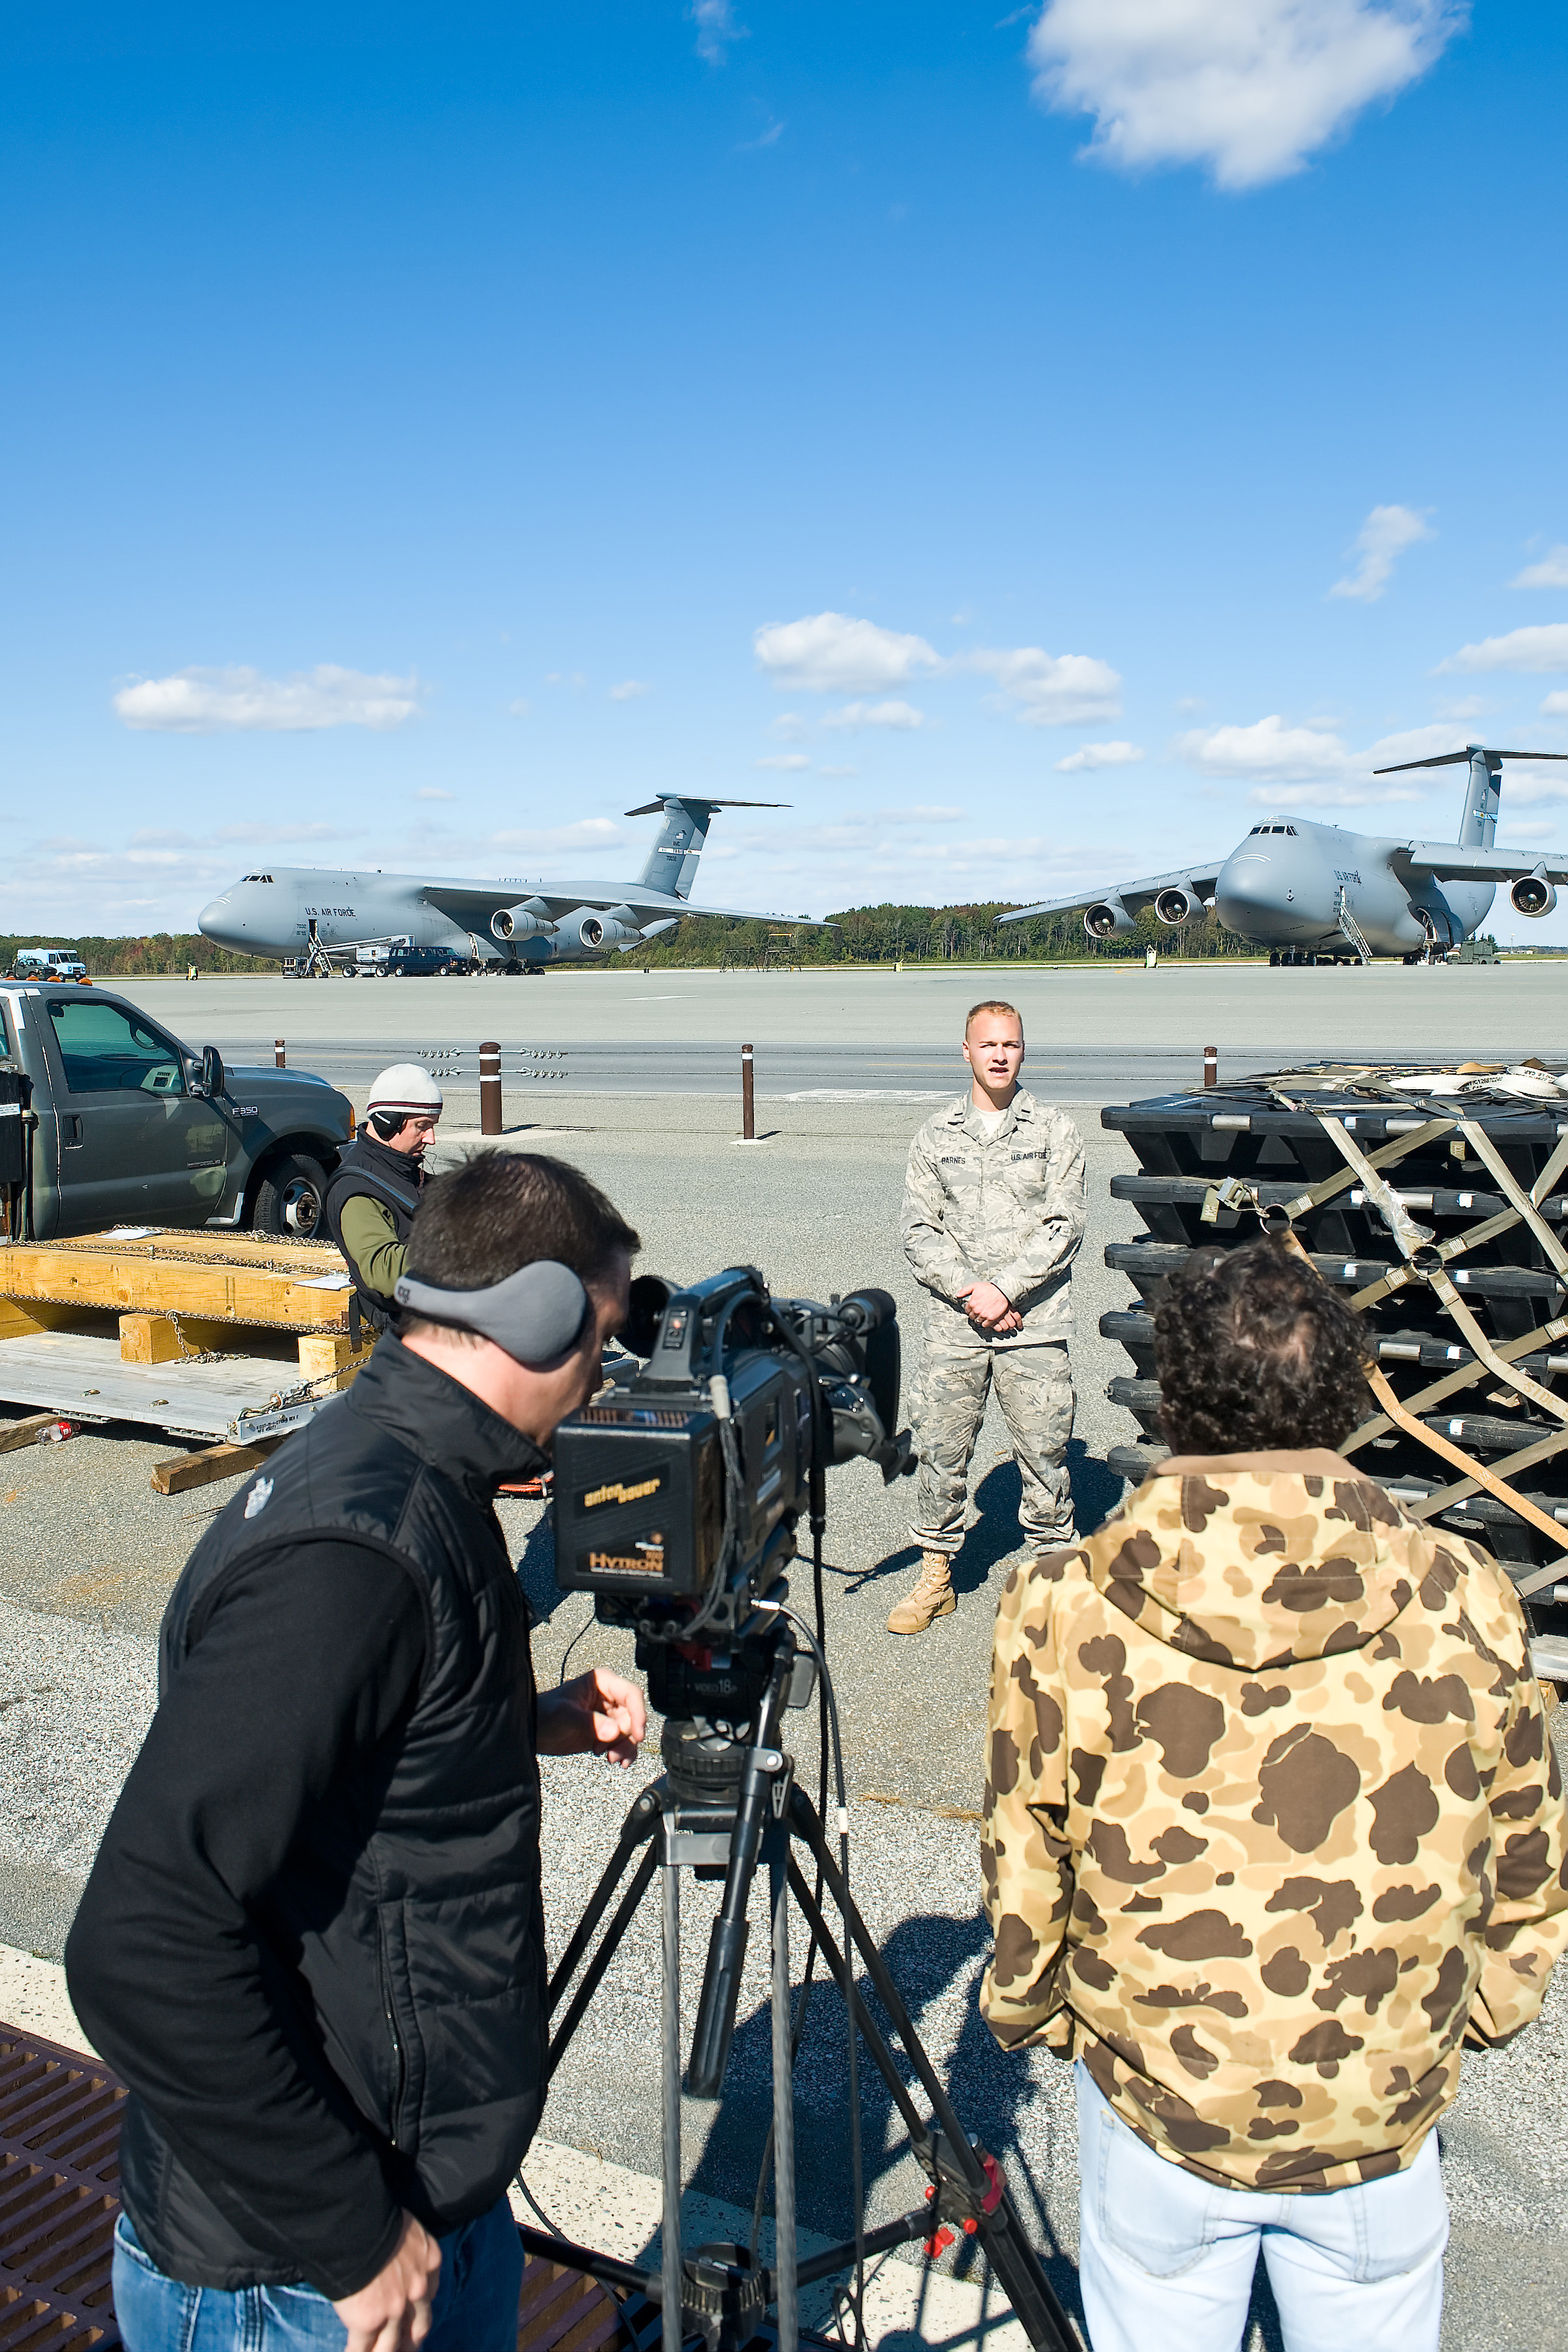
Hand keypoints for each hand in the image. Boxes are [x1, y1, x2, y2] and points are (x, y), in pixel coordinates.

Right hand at [333, 2211, 440, 2351]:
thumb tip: (390, 2257)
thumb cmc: (376, 2217)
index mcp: (431, 2261)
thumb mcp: (405, 2228)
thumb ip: (405, 2249)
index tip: (413, 2317)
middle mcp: (418, 2290)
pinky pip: (362, 2349)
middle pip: (418, 2327)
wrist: (358, 2225)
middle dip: (412, 2341)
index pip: (430, 2295)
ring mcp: (395, 2310)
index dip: (420, 2310)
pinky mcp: (369, 2322)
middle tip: (407, 2348)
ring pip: (392, 2345)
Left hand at [537, 1667, 647, 1764]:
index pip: (631, 1694)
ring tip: (609, 1758)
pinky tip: (614, 1760)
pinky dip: (623, 1752)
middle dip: (624, 1736)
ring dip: (624, 1747)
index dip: (638, 1714)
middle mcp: (608, 1697)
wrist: (530, 1731)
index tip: (638, 1736)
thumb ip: (590, 1722)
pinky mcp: (605, 1732)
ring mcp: (607, 1716)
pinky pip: (624, 1742)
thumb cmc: (543, 1714)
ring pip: (630, 1732)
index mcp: (602, 1682)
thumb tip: (614, 1732)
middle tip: (605, 1749)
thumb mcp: (564, 1716)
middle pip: (632, 1716)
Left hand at [957, 1281, 1019, 1333]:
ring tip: (983, 1314)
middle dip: (974, 1314)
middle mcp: (976, 1310)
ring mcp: (984, 1315)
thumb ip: (965, 1290)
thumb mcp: (975, 1285)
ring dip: (980, 1318)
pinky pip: (985, 1324)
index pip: (967, 1310)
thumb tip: (957, 1295)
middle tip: (979, 1311)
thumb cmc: (990, 1288)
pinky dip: (985, 1322)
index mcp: (972, 1303)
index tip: (974, 1307)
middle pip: (972, 1316)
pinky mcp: (991, 1318)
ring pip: (978, 1321)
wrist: (1002, 1291)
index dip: (970, 1309)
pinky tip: (987, 1318)